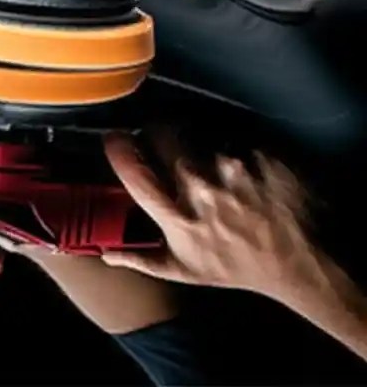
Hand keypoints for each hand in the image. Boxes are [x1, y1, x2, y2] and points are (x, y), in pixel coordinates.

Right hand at [101, 126, 325, 303]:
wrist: (298, 262)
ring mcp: (234, 169)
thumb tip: (105, 255)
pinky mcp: (261, 157)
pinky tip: (241, 168)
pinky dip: (233, 147)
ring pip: (201, 135)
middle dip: (158, 132)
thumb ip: (141, 260)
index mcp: (177, 217)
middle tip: (164, 138)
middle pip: (164, 135)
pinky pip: (235, 139)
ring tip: (213, 163)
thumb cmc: (236, 268)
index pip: (135, 173)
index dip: (119, 149)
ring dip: (201, 143)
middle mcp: (201, 189)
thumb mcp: (184, 271)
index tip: (114, 137)